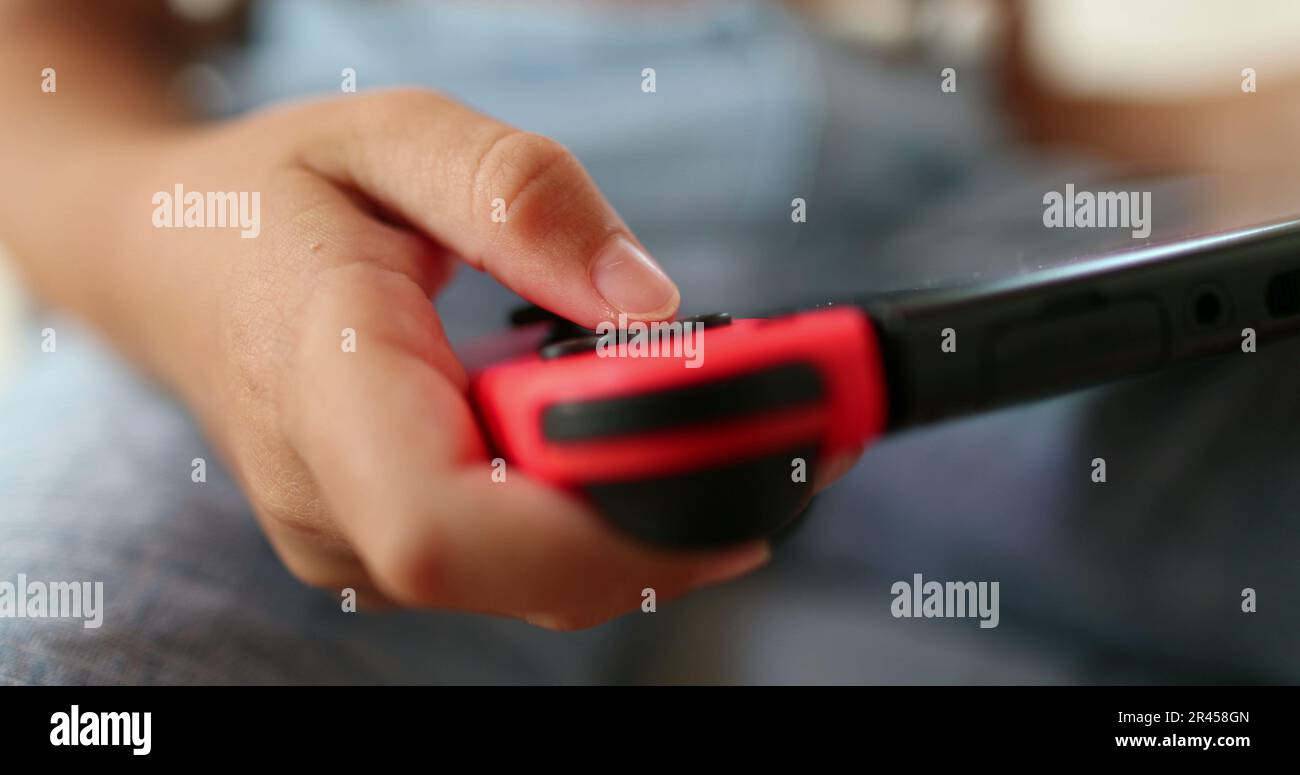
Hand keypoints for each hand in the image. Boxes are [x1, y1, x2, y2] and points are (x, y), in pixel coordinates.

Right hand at [95, 89, 773, 628]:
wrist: (172, 262)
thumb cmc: (275, 195)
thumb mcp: (391, 138)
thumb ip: (521, 201)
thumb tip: (653, 305)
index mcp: (314, 385)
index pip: (443, 526)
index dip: (600, 529)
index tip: (740, 481)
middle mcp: (329, 499)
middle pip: (525, 571)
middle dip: (682, 516)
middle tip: (810, 430)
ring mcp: (355, 542)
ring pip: (538, 583)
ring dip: (662, 518)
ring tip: (756, 425)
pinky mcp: (389, 550)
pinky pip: (523, 564)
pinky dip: (612, 516)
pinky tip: (660, 445)